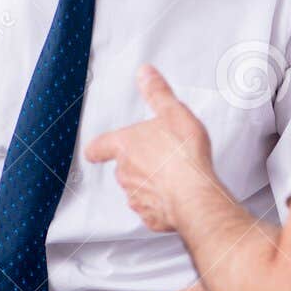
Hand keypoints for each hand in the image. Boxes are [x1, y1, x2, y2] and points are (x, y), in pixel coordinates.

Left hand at [85, 66, 217, 232]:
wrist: (194, 194)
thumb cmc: (183, 155)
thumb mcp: (173, 113)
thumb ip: (157, 93)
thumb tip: (145, 74)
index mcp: (125, 147)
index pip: (99, 147)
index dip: (98, 147)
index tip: (96, 149)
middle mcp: (125, 173)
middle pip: (122, 167)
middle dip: (136, 162)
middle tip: (158, 156)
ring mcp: (136, 196)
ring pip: (136, 188)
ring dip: (149, 183)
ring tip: (172, 176)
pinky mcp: (150, 216)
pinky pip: (152, 208)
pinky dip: (161, 203)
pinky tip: (177, 194)